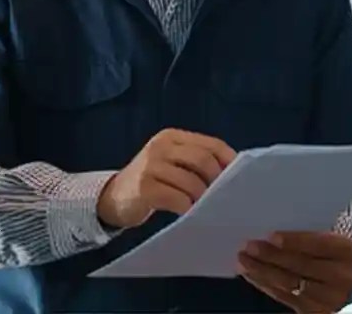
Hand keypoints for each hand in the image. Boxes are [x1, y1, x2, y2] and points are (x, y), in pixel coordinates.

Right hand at [96, 128, 236, 228]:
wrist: (112, 198)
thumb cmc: (150, 181)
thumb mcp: (170, 163)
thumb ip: (194, 162)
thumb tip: (231, 174)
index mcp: (172, 137)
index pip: (210, 144)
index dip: (228, 160)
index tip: (240, 178)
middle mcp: (161, 146)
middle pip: (203, 160)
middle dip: (217, 181)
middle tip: (223, 198)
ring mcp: (151, 166)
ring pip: (191, 181)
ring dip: (203, 198)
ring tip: (207, 209)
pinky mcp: (145, 188)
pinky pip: (177, 199)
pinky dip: (188, 208)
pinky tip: (190, 215)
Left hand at [237, 231, 351, 313]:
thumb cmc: (332, 250)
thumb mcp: (329, 236)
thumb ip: (305, 235)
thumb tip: (269, 235)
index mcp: (346, 251)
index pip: (317, 244)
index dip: (293, 241)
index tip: (271, 236)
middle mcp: (342, 277)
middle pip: (301, 266)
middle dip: (271, 256)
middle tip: (249, 247)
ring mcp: (330, 298)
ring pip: (290, 284)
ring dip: (262, 272)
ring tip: (243, 261)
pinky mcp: (316, 311)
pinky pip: (286, 298)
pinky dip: (265, 285)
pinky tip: (252, 275)